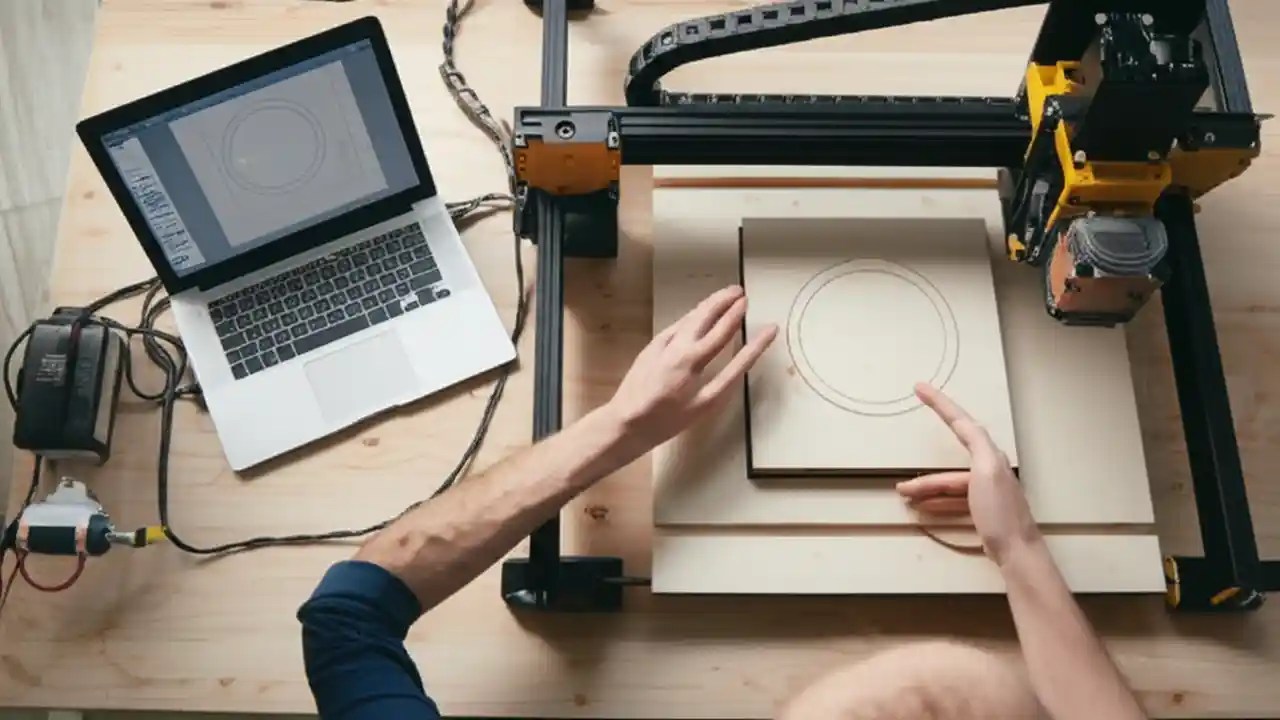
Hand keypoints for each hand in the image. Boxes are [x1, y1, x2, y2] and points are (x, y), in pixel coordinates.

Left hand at [606, 285, 777, 455]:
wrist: (626, 420)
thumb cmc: (667, 420)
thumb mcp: (703, 406)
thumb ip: (725, 378)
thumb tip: (743, 355)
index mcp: (695, 365)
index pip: (728, 339)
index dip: (751, 333)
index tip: (770, 326)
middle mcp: (681, 349)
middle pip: (708, 316)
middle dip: (726, 301)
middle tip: (741, 292)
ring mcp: (664, 344)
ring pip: (691, 316)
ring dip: (710, 303)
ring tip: (726, 294)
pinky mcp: (653, 344)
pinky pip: (678, 324)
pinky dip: (693, 314)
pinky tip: (699, 312)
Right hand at [896, 383, 1040, 564]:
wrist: (1017, 551)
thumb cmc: (1000, 511)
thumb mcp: (987, 469)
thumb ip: (977, 442)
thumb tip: (966, 424)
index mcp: (989, 456)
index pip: (961, 423)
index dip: (940, 404)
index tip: (919, 388)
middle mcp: (989, 470)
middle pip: (948, 468)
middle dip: (924, 477)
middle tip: (900, 485)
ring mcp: (986, 493)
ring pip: (949, 486)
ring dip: (926, 490)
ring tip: (904, 497)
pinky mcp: (983, 512)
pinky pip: (954, 501)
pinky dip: (938, 502)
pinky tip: (924, 508)